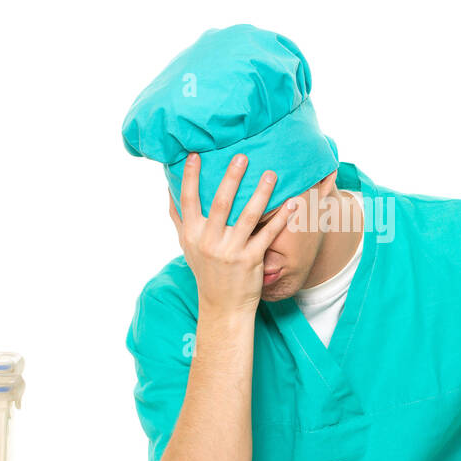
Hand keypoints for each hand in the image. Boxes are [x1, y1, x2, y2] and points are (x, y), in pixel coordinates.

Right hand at [168, 152, 293, 317]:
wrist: (222, 306)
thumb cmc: (206, 270)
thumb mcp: (188, 246)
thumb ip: (180, 218)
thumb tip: (169, 188)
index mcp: (192, 234)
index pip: (188, 200)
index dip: (190, 177)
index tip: (195, 155)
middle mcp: (209, 241)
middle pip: (221, 203)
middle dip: (231, 178)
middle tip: (242, 156)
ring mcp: (230, 251)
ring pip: (248, 216)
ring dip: (261, 193)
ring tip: (271, 174)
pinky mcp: (251, 260)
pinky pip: (268, 234)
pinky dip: (281, 218)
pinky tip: (291, 203)